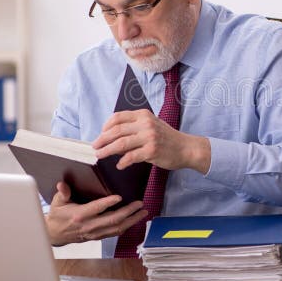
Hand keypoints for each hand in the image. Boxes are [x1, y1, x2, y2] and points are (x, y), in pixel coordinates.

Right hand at [45, 181, 146, 245]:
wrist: (54, 235)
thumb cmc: (57, 216)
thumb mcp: (57, 203)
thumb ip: (62, 193)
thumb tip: (62, 184)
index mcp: (80, 215)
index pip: (96, 208)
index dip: (108, 203)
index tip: (119, 196)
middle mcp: (89, 226)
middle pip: (112, 220)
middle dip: (128, 212)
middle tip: (139, 203)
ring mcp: (95, 233)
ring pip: (117, 228)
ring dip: (132, 220)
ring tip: (142, 212)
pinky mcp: (98, 236)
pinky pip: (114, 233)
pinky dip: (126, 226)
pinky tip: (134, 219)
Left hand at [92, 109, 210, 173]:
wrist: (186, 148)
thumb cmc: (167, 138)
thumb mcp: (151, 125)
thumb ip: (134, 128)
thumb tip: (112, 138)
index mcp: (143, 115)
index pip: (118, 117)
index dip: (105, 126)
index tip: (100, 135)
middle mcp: (146, 124)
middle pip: (116, 131)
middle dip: (102, 140)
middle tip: (94, 147)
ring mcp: (149, 137)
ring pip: (120, 144)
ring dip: (107, 151)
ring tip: (99, 155)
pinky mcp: (152, 151)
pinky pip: (131, 157)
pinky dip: (122, 162)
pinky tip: (119, 165)